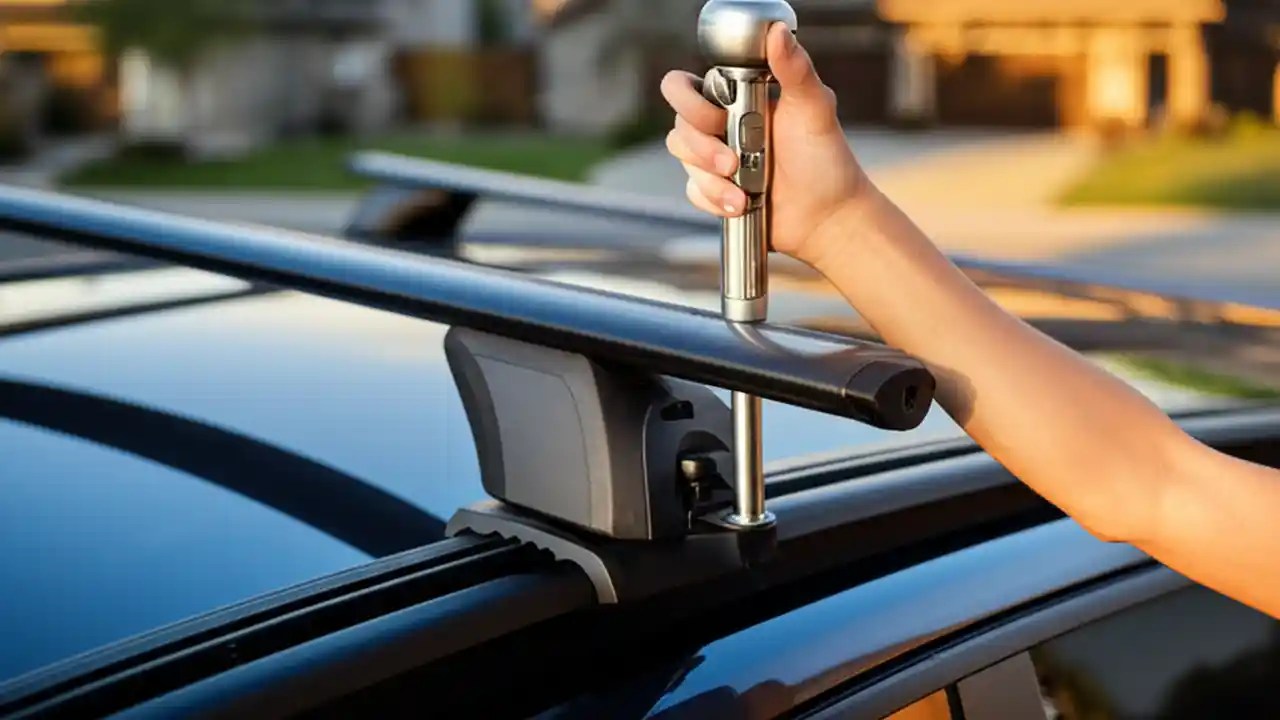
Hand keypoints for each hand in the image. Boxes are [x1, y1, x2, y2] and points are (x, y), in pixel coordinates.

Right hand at [661, 23, 868, 265]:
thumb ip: (795, 68)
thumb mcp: (815, 108)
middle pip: (678, 128)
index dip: (690, 102)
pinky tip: (741, 203)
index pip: (684, 87)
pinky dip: (715, 200)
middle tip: (733, 160)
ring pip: (683, 162)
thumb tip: (777, 33)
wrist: (828, 215)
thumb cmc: (826, 160)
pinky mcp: (715, 191)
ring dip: (711, 179)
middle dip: (702, 148)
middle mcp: (721, 126)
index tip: (721, 118)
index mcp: (737, 99)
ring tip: (743, 191)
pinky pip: (693, 192)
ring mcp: (716, 160)